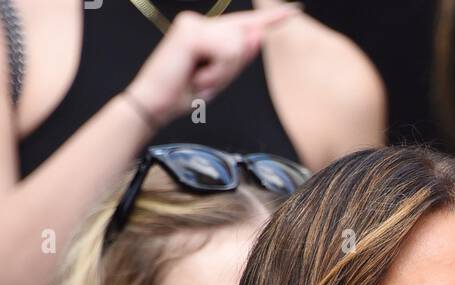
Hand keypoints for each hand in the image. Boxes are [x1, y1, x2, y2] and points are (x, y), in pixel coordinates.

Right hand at [125, 4, 303, 127]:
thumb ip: (240, 58)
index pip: (246, 24)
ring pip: (237, 46)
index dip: (272, 17)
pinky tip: (197, 77)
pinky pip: (225, 52)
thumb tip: (256, 33)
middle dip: (232, 69)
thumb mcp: (221, 77)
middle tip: (206, 81)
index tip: (295, 8)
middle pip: (246, 40)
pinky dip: (216, 72)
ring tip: (201, 79)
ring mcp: (194, 23)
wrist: (157, 103)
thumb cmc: (185, 92)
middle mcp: (201, 21)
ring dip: (224, 72)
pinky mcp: (190, 32)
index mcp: (210, 32)